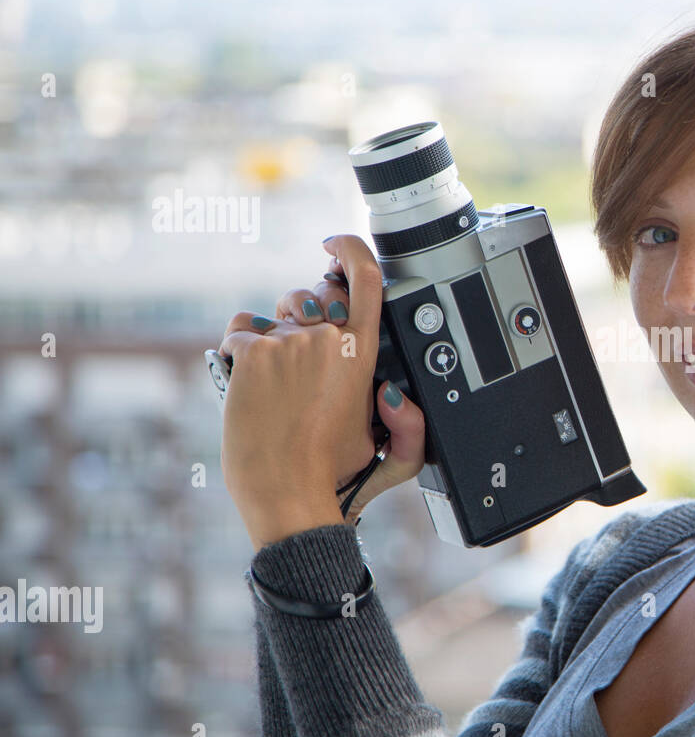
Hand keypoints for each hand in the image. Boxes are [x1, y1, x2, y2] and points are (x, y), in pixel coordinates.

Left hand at [270, 244, 429, 523]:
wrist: (286, 492)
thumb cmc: (333, 474)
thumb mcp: (389, 451)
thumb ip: (409, 421)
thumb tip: (392, 388)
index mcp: (365, 354)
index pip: (366, 279)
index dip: (350, 249)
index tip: (335, 244)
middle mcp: (329, 339)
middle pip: (318, 294)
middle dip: (311, 311)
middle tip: (304, 352)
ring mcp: (290, 342)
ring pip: (278, 314)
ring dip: (277, 336)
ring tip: (277, 380)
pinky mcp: (255, 353)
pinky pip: (242, 330)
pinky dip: (242, 349)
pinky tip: (250, 380)